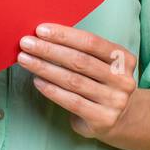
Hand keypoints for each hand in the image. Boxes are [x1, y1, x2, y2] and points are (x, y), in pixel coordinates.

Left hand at [18, 25, 136, 141]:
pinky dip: (51, 90)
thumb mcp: (102, 63)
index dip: (65, 35)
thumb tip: (46, 35)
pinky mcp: (102, 119)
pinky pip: (72, 101)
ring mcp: (114, 101)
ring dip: (45, 68)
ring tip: (25, 60)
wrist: (120, 118)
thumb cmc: (102, 83)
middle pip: (80, 61)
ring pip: (73, 81)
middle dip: (49, 50)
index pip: (91, 42)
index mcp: (124, 58)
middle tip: (26, 43)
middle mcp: (123, 79)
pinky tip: (37, 81)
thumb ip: (83, 51)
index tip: (41, 30)